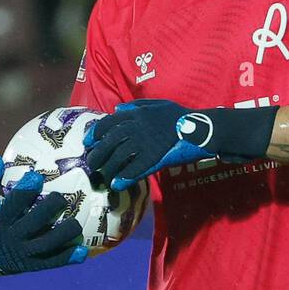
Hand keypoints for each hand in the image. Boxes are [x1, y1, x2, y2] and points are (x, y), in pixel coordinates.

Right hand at [0, 154, 88, 275]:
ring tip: (76, 223)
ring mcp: (24, 254)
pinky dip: (68, 257)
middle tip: (61, 197)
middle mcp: (11, 239)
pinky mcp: (34, 265)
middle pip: (33, 223)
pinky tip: (83, 251)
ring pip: (47, 244)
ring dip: (64, 234)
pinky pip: (53, 262)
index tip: (37, 176)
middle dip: (49, 208)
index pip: (12, 205)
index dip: (24, 192)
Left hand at [83, 99, 275, 189]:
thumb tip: (117, 110)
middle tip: (92, 165)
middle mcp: (138, 127)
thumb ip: (137, 106)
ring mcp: (146, 142)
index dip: (95, 134)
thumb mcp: (158, 105)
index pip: (108, 123)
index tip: (87, 143)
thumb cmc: (181, 116)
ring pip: (119, 156)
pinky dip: (125, 177)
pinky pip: (136, 168)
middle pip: (109, 142)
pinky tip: (118, 184)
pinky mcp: (155, 157)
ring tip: (103, 177)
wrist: (201, 128)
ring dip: (109, 168)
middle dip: (97, 154)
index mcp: (137, 113)